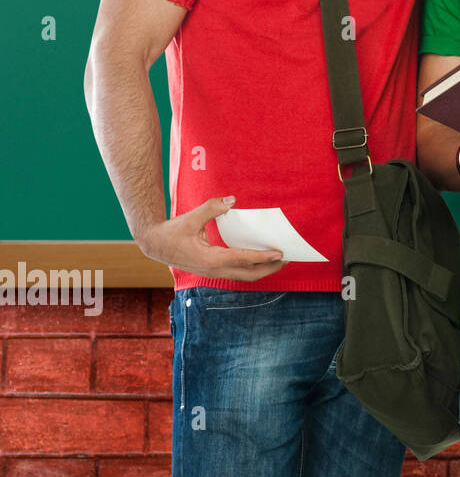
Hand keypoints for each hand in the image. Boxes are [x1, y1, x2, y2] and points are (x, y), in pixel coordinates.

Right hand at [138, 196, 285, 281]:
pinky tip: (261, 258)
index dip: (262, 257)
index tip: (279, 253)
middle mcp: (214, 270)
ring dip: (263, 269)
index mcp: (210, 259)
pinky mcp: (214, 270)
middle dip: (270, 268)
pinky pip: (238, 272)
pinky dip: (253, 268)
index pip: (242, 259)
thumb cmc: (172, 232)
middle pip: (249, 275)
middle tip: (288, 258)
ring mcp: (214, 272)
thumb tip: (231, 200)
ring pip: (245, 276)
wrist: (155, 245)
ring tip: (280, 260)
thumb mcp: (190, 217)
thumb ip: (211, 208)